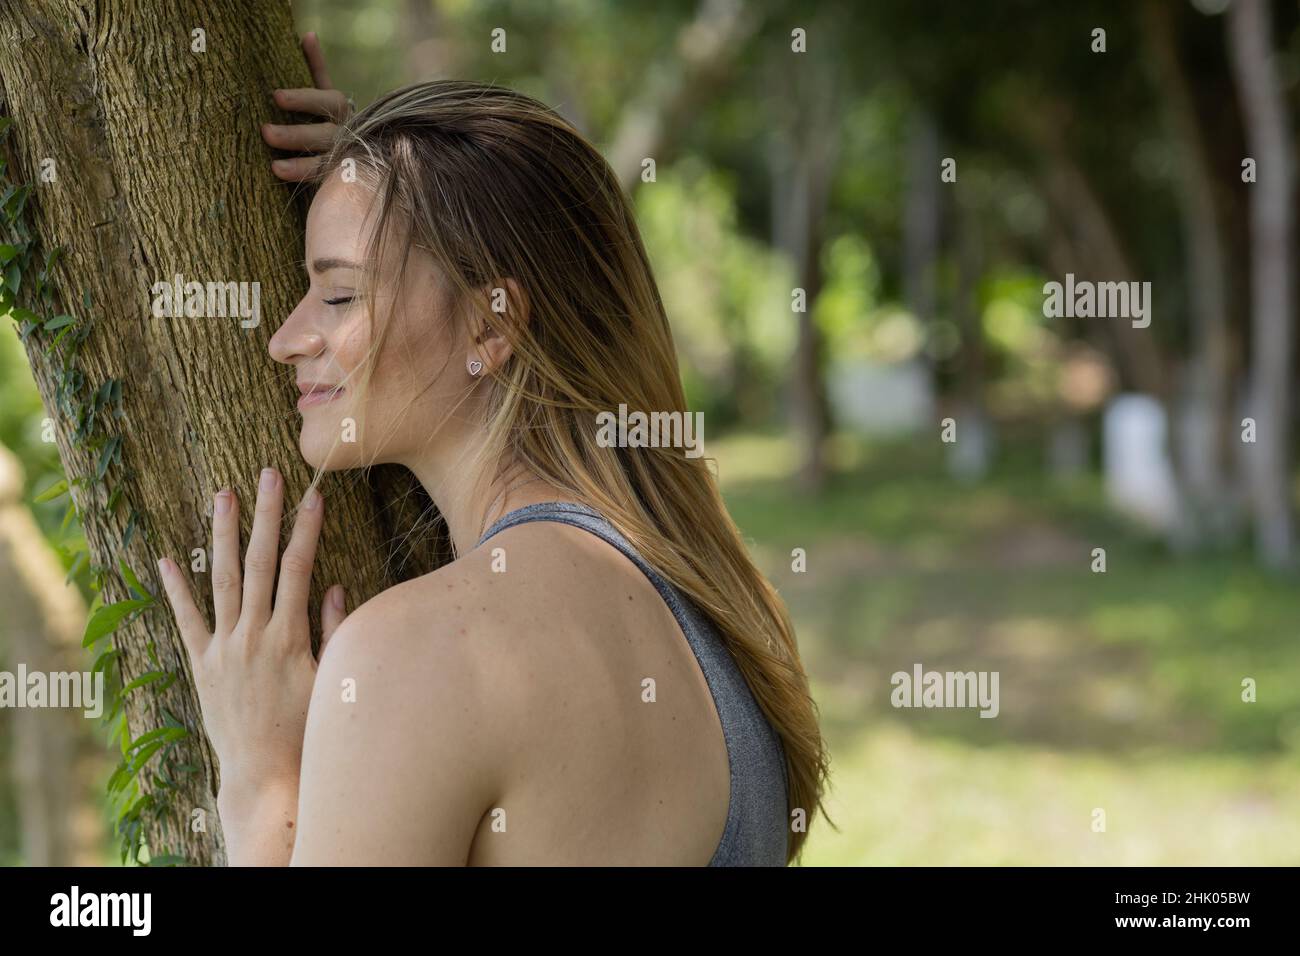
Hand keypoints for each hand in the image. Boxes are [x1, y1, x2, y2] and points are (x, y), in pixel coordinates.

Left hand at [157, 467, 347, 805]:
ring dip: (224, 534)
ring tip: (222, 495)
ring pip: (223, 579)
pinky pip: (187, 621)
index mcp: (289, 635)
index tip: (314, 494)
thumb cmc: (308, 729)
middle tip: (267, 474)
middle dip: (266, 514)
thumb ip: (331, 631)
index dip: (307, 528)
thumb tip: (333, 585)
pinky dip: (175, 589)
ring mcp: (224, 648)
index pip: (299, 567)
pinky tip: (166, 560)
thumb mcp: (331, 679)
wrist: (266, 774)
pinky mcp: (202, 665)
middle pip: (261, 562)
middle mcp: (253, 634)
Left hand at [262, 32, 352, 181]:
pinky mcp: (338, 180)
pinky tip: (278, 174)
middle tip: (265, 132)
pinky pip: (322, 180)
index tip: (275, 97)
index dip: (302, 99)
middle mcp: (347, 134)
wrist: (355, 154)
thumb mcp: (324, 93)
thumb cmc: (329, 119)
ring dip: (300, 164)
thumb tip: (307, 35)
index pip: (326, 100)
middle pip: (325, 133)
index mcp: (341, 109)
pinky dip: (301, 175)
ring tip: (274, 166)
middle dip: (295, 134)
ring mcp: (344, 159)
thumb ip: (317, 69)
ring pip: (325, 161)